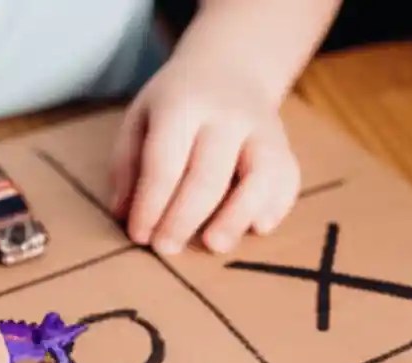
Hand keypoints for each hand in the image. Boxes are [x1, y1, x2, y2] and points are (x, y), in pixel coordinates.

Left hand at [109, 55, 300, 254]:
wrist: (230, 65)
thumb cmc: (175, 103)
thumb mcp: (140, 118)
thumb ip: (127, 164)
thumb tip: (124, 214)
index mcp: (182, 104)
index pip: (165, 162)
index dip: (150, 204)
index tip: (139, 235)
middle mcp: (227, 114)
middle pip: (208, 176)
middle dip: (183, 219)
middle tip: (165, 248)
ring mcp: (263, 129)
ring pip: (258, 177)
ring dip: (236, 217)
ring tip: (214, 245)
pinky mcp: (285, 146)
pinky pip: (287, 179)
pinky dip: (275, 206)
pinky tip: (257, 227)